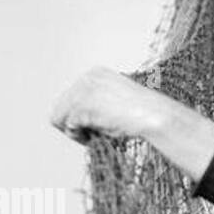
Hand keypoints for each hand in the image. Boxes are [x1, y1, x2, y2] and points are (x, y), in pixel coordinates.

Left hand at [49, 66, 166, 143]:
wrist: (154, 115)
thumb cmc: (143, 114)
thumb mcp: (116, 101)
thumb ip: (97, 104)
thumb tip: (77, 122)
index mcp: (94, 74)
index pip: (70, 96)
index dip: (78, 115)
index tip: (92, 128)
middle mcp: (85, 79)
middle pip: (60, 105)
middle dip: (72, 123)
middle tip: (87, 136)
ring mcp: (82, 91)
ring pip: (58, 116)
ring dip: (72, 132)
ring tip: (88, 138)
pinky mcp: (83, 106)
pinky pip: (67, 125)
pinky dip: (77, 136)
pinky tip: (91, 139)